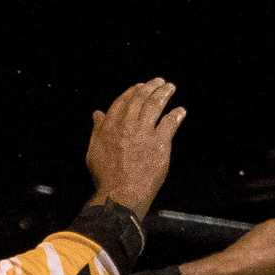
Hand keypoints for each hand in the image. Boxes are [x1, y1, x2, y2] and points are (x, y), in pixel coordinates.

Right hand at [87, 78, 183, 217]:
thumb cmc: (105, 176)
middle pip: (140, 100)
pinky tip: (181, 111)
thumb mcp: (94, 150)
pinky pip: (170, 124)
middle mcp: (127, 125)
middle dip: (151, 87)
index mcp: (110, 126)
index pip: (123, 101)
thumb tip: (97, 113)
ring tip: (170, 87)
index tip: (140, 85)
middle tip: (159, 81)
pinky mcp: (160, 144)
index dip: (133, 91)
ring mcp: (144, 133)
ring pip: (155, 106)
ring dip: (164, 94)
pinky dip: (176, 115)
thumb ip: (97, 130)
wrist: (121, 193)